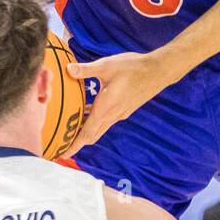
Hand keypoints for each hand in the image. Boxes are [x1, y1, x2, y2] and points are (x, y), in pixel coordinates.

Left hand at [65, 51, 184, 153]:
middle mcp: (113, 115)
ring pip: (99, 128)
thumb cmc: (133, 68)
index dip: (74, 145)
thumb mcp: (107, 66)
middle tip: (62, 146)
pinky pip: (106, 120)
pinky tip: (88, 111)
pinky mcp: (125, 108)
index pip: (86, 133)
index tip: (62, 154)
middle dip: (77, 143)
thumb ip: (86, 70)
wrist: (158, 71)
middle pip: (92, 135)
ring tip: (71, 130)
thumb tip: (68, 70)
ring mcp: (120, 113)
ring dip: (86, 132)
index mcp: (106, 108)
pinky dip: (94, 122)